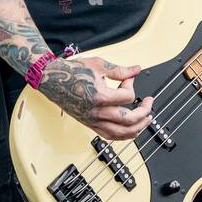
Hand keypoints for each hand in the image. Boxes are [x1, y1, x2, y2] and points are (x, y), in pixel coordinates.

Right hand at [37, 55, 153, 140]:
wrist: (51, 79)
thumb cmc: (71, 71)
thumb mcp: (99, 65)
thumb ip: (120, 70)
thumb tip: (136, 69)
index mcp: (100, 97)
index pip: (128, 97)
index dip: (131, 85)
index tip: (129, 78)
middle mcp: (97, 112)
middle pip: (129, 119)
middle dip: (144, 111)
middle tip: (149, 103)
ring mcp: (93, 121)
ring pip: (121, 133)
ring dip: (138, 128)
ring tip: (147, 120)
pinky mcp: (89, 124)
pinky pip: (109, 136)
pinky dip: (123, 135)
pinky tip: (131, 130)